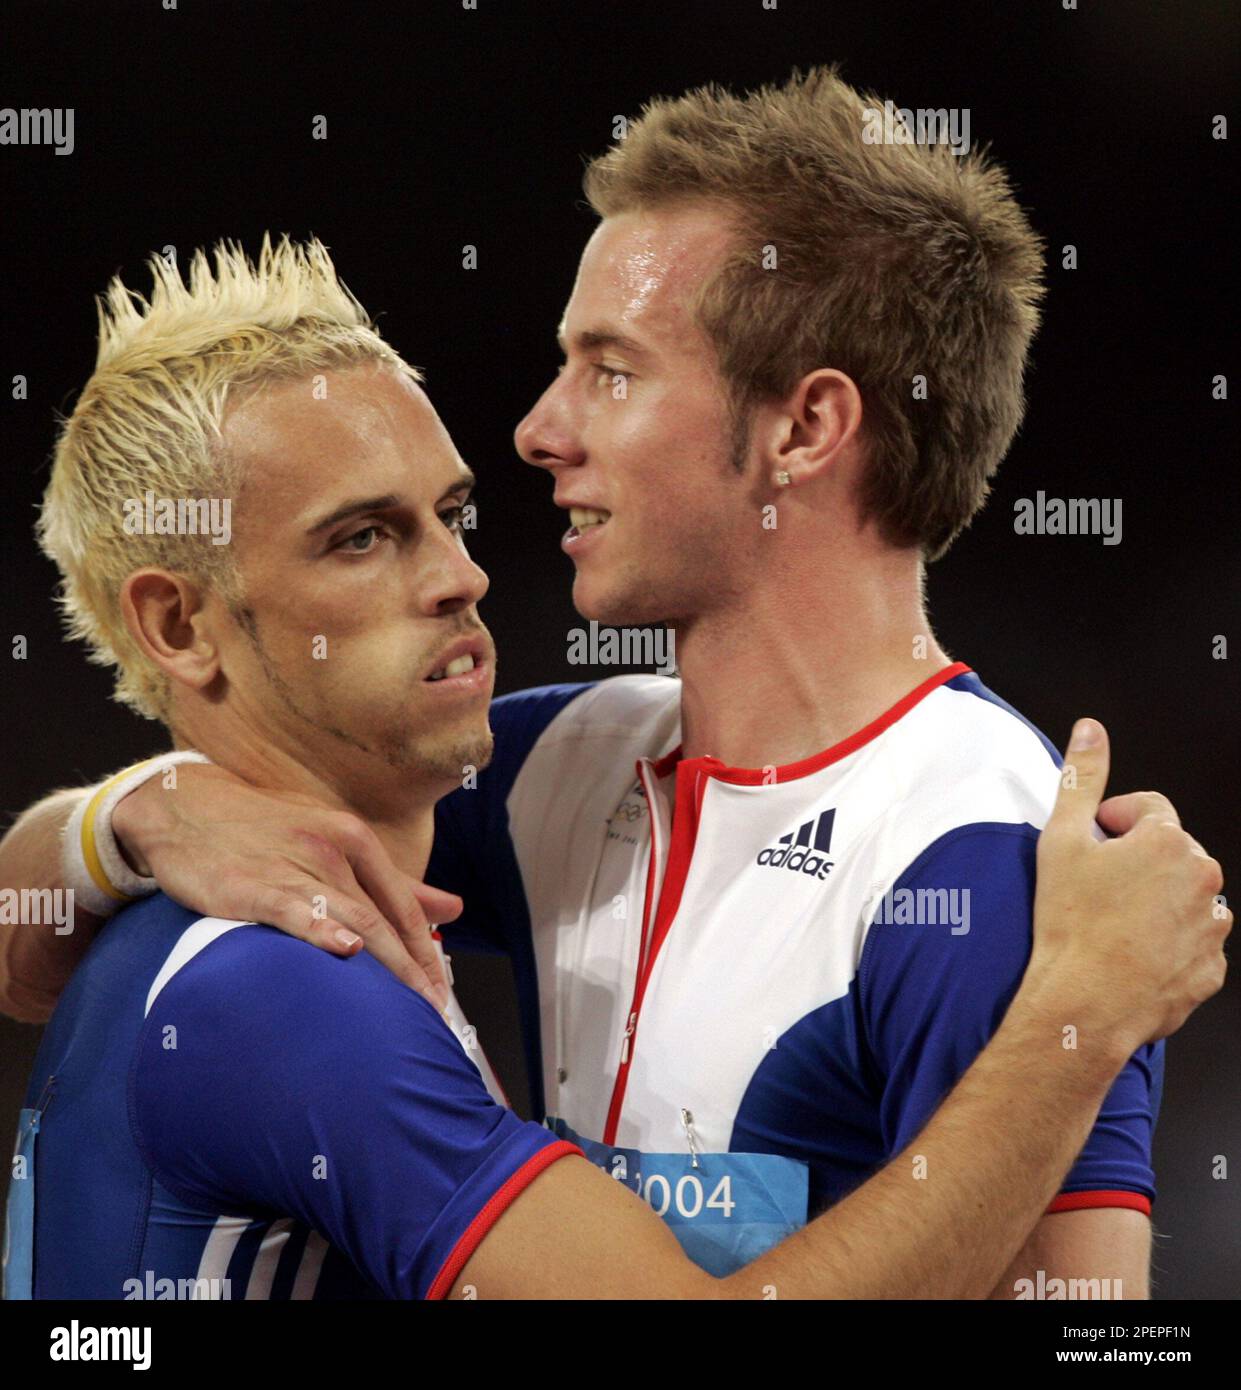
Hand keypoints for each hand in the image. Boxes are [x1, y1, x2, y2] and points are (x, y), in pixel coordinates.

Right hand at [112, 763, 454, 1009]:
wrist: (188, 808)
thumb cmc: (267, 831)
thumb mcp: (336, 843)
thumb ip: (394, 882)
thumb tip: (455, 908)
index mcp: (356, 839)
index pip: (405, 905)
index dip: (427, 952)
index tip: (440, 993)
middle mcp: (333, 850)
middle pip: (385, 920)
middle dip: (414, 971)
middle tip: (432, 1015)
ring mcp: (294, 866)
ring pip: (352, 920)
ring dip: (385, 969)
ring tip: (406, 1010)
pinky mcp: (253, 886)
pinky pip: (294, 910)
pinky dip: (322, 930)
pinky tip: (346, 951)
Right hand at [1029, 718, 1228, 1050]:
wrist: (1084, 1002)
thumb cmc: (1069, 922)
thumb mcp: (1061, 839)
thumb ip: (1081, 777)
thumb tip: (1091, 729)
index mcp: (1169, 841)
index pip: (1148, 809)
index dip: (1113, 822)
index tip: (1092, 845)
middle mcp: (1203, 879)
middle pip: (1171, 852)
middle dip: (1138, 861)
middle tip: (1096, 887)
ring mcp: (1212, 927)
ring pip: (1184, 897)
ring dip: (1156, 900)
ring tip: (1113, 922)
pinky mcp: (1211, 967)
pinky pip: (1192, 942)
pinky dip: (1168, 942)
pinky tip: (1131, 951)